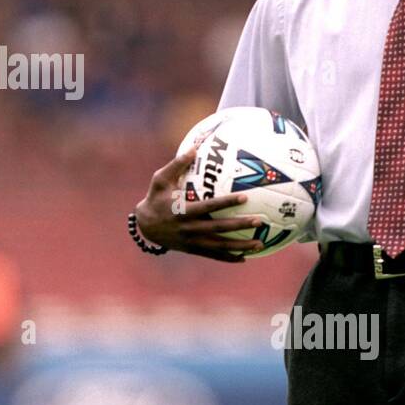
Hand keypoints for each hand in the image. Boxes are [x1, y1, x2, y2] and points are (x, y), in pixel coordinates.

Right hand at [133, 148, 265, 262]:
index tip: (245, 197)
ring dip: (240, 246)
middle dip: (239, 225)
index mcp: (182, 211)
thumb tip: (194, 146)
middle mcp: (188, 228)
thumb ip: (177, 164)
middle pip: (218, 229)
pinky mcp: (193, 250)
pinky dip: (229, 257)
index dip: (226, 203)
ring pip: (219, 246)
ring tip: (260, 244)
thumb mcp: (160, 179)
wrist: (145, 226)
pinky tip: (245, 257)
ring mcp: (192, 242)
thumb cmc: (155, 197)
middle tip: (259, 221)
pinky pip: (214, 255)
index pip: (208, 207)